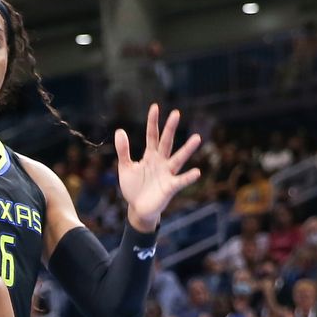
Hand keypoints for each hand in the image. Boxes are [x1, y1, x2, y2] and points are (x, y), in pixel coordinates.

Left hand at [114, 104, 202, 231]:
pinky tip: (197, 172)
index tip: (155, 107)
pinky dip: (188, 177)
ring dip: (187, 149)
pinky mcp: (170, 187)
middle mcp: (161, 162)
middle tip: (176, 113)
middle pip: (166, 142)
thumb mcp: (125, 167)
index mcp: (150, 156)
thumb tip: (120, 130)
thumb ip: (123, 150)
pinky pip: (181, 181)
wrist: (138, 209)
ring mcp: (167, 174)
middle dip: (170, 129)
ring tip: (197, 137)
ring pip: (178, 159)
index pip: (152, 135)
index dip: (153, 122)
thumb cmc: (134, 188)